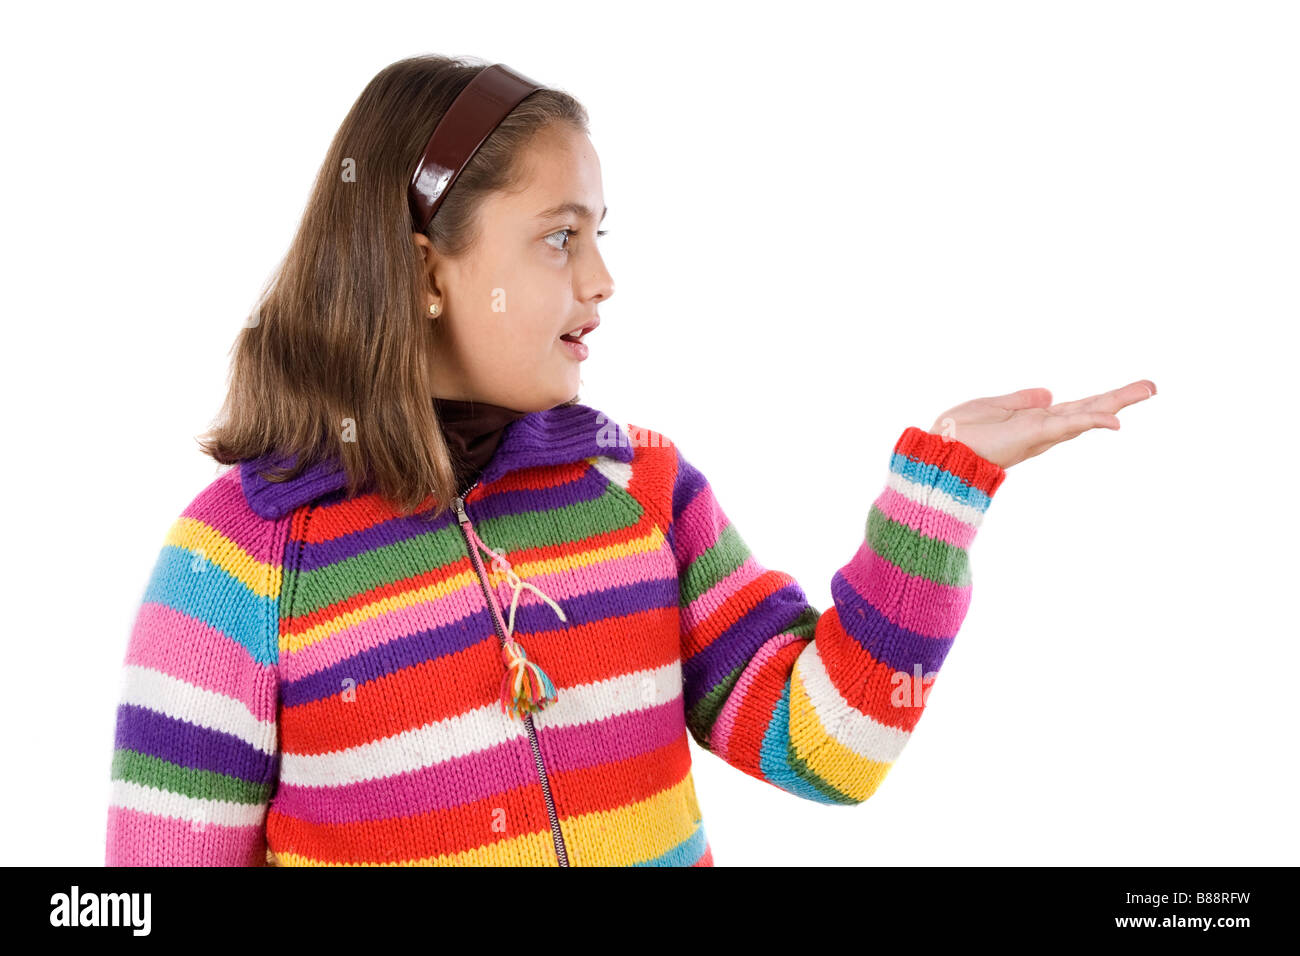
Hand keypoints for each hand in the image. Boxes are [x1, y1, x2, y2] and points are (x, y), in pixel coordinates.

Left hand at [928, 379, 1156, 469]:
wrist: (941, 450)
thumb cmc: (959, 432)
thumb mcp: (994, 406)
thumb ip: (1021, 400)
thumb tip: (1049, 393)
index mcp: (1035, 420)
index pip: (1075, 408)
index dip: (1100, 401)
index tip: (1124, 390)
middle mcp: (1044, 428)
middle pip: (1090, 410)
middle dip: (1121, 398)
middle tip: (1153, 386)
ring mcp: (1041, 433)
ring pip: (1087, 415)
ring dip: (1117, 402)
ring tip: (1148, 389)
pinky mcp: (1034, 434)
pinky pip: (1068, 425)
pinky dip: (1091, 421)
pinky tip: (1114, 420)